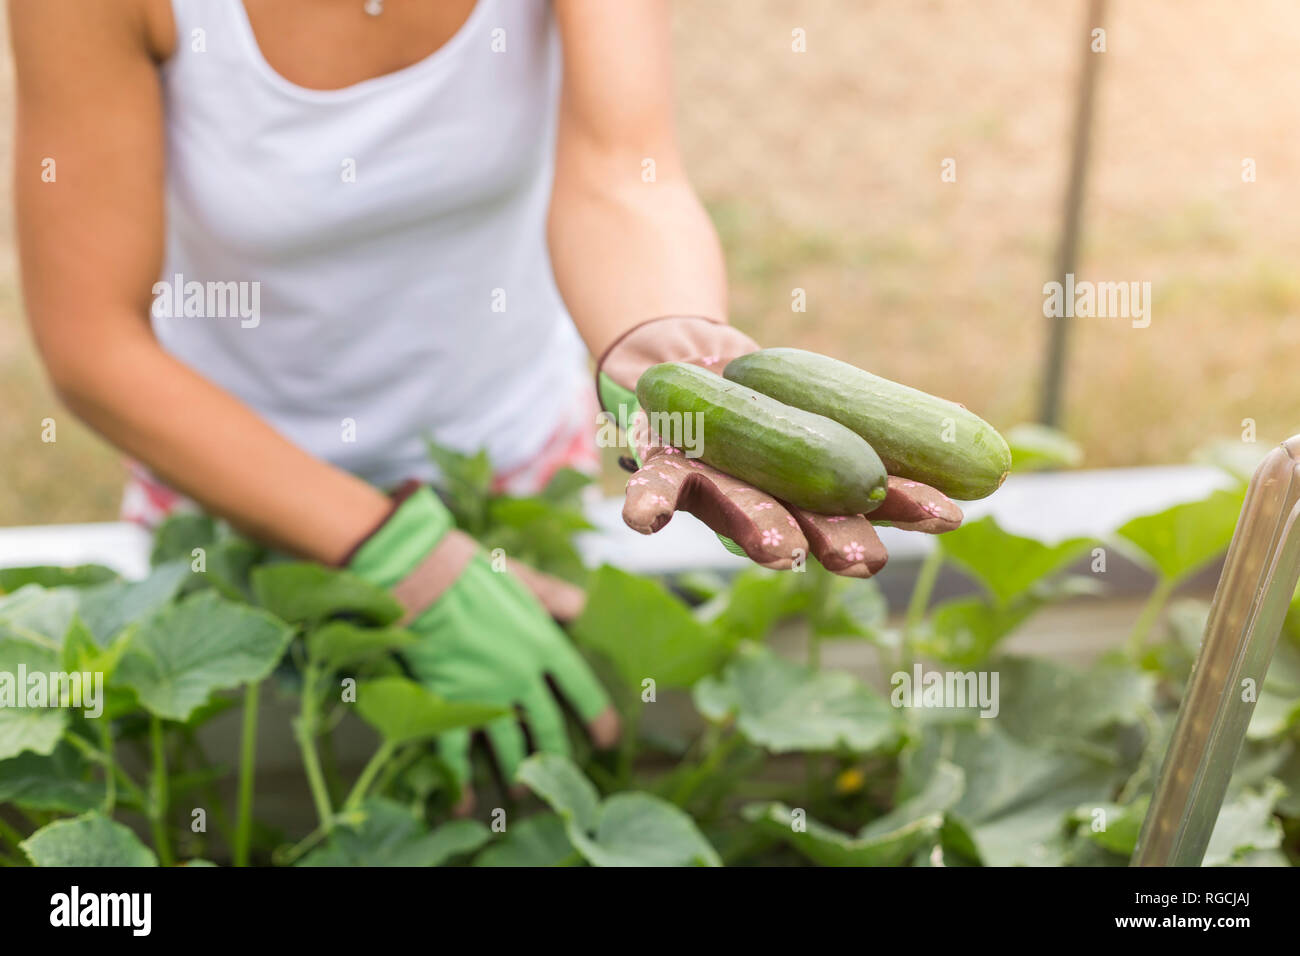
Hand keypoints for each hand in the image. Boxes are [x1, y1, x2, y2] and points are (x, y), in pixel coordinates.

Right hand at [347, 486, 617, 811]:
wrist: (423, 579)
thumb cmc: (473, 573)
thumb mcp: (524, 579)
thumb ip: (556, 596)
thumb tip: (584, 605)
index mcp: (544, 644)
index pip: (581, 688)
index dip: (599, 716)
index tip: (608, 738)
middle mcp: (521, 676)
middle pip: (546, 726)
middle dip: (555, 755)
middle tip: (559, 773)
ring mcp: (486, 693)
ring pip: (507, 745)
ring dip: (515, 771)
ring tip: (519, 789)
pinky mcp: (449, 702)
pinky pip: (456, 751)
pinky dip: (459, 779)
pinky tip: (463, 801)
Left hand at [622, 414, 960, 576]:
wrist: (680, 364)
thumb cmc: (762, 396)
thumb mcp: (822, 400)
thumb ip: (873, 422)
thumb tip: (965, 423)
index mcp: (814, 490)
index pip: (865, 501)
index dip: (904, 507)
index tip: (948, 515)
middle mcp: (765, 500)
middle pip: (803, 521)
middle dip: (831, 539)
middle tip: (863, 559)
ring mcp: (713, 488)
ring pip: (738, 510)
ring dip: (758, 530)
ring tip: (780, 550)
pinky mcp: (663, 467)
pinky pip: (655, 490)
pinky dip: (649, 505)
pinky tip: (645, 522)